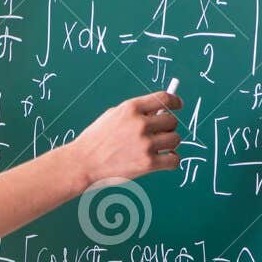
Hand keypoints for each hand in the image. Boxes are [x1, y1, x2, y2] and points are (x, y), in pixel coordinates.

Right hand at [68, 91, 182, 187]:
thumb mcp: (113, 116)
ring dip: (170, 144)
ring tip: (158, 148)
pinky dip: (171, 160)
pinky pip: (173, 160)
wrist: (82, 163)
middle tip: (159, 134)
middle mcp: (140, 124)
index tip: (178, 105)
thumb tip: (160, 111)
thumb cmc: (96, 140)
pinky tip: (163, 160)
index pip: (164, 98)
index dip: (175, 101)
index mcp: (131, 108)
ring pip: (175, 139)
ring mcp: (145, 144)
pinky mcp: (147, 163)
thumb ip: (136, 113)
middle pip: (172, 121)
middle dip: (168, 127)